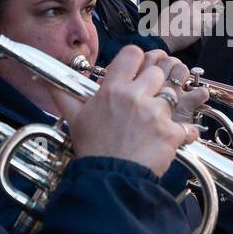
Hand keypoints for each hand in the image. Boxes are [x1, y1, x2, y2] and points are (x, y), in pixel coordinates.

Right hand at [51, 45, 198, 176]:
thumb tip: (45, 79)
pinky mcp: (170, 133)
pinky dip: (184, 133)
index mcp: (113, 89)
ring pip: (173, 96)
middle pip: (158, 71)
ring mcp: (155, 114)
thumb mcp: (73, 119)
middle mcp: (136, 96)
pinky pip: (187, 126)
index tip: (136, 69)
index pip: (133, 54)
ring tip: (157, 121)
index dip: (137, 59)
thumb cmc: (92, 149)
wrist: (108, 179)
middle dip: (155, 83)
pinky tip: (173, 138)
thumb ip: (62, 94)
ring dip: (167, 107)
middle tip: (148, 97)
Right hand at [157, 0, 220, 53]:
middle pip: (207, 1)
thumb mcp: (168, 10)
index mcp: (183, 3)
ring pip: (212, 13)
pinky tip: (215, 21)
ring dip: (216, 11)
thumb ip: (179, 6)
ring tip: (219, 10)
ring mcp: (197, 20)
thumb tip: (184, 5)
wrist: (162, 38)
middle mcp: (191, 10)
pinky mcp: (200, 30)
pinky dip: (214, 22)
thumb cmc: (162, 26)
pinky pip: (211, 25)